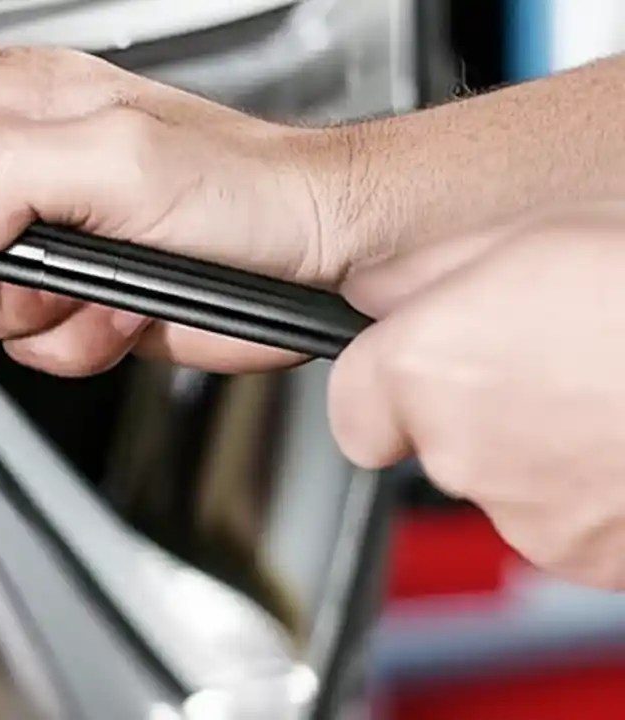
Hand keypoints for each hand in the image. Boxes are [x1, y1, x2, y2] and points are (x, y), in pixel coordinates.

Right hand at [0, 45, 359, 374]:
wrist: (317, 261)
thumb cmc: (248, 187)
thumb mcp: (121, 159)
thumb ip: (11, 176)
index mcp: (25, 106)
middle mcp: (26, 169)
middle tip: (1, 267)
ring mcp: (46, 239)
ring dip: (20, 311)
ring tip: (85, 287)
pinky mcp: (72, 298)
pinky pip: (19, 341)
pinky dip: (65, 342)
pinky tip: (115, 314)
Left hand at [332, 203, 624, 588]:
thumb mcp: (536, 233)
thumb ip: (434, 272)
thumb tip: (376, 284)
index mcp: (430, 369)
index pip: (350, 404)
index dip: (386, 381)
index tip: (415, 363)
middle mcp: (464, 453)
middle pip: (433, 440)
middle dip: (475, 404)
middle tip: (551, 354)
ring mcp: (532, 516)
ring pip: (503, 483)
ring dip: (538, 448)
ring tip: (609, 390)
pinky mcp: (593, 559)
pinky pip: (567, 523)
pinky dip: (591, 492)